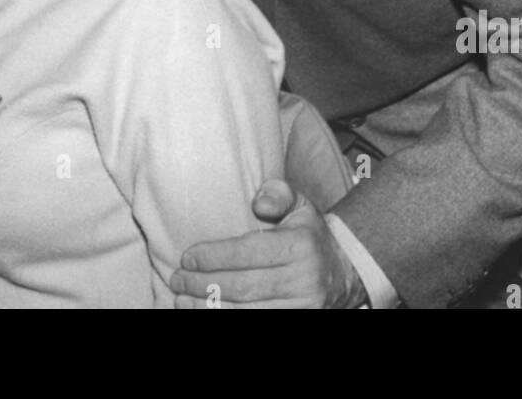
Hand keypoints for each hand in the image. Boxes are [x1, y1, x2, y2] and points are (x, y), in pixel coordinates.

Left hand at [170, 179, 366, 307]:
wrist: (344, 275)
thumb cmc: (309, 237)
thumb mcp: (300, 206)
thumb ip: (279, 194)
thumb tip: (257, 203)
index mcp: (301, 246)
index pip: (249, 252)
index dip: (214, 256)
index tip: (187, 258)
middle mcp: (304, 281)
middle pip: (244, 287)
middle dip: (204, 284)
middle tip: (177, 279)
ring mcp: (303, 309)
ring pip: (248, 314)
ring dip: (209, 309)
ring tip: (182, 300)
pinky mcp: (300, 324)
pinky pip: (258, 327)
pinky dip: (227, 321)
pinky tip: (204, 313)